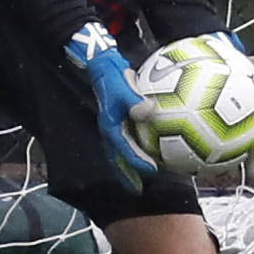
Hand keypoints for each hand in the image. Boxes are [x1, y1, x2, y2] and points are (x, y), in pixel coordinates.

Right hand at [64, 22, 158, 191]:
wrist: (100, 63)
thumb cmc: (110, 74)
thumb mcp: (122, 85)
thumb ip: (133, 99)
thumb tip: (148, 111)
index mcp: (110, 126)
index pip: (123, 150)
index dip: (137, 162)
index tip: (152, 171)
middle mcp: (110, 130)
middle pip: (118, 159)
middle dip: (128, 174)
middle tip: (139, 189)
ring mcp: (114, 126)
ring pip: (121, 152)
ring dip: (131, 165)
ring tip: (144, 176)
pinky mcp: (119, 120)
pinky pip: (129, 139)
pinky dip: (138, 148)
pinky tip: (153, 148)